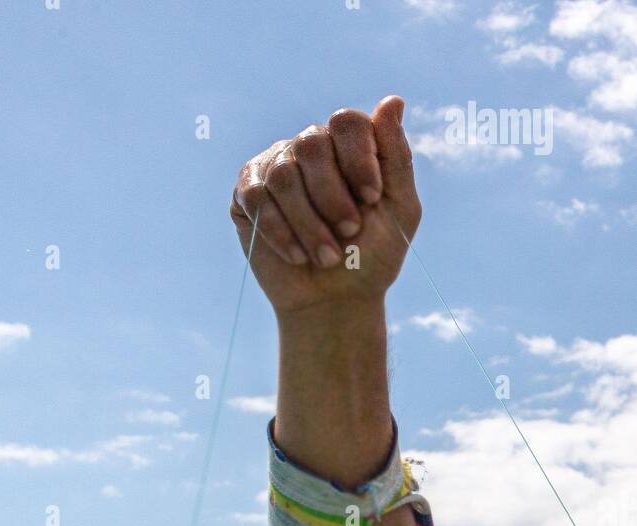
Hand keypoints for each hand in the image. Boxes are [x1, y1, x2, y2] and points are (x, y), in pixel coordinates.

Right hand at [230, 96, 421, 315]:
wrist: (335, 303)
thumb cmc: (370, 258)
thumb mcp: (399, 210)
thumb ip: (398, 157)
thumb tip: (393, 100)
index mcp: (347, 146)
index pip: (346, 122)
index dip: (359, 158)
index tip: (371, 199)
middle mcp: (309, 149)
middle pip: (312, 143)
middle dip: (333, 196)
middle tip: (349, 232)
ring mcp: (275, 168)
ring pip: (284, 175)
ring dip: (309, 223)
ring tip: (328, 257)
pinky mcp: (247, 195)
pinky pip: (257, 198)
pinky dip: (279, 231)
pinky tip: (297, 256)